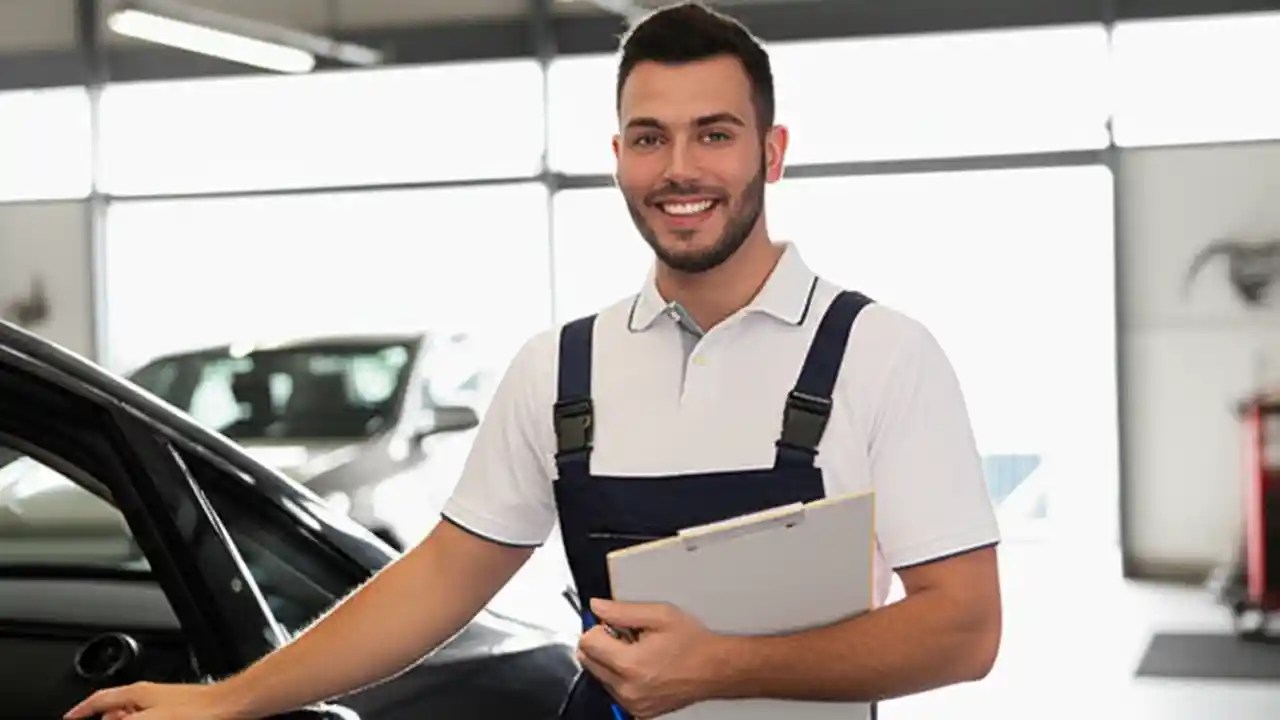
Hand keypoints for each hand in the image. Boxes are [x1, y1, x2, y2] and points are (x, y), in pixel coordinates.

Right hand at [63, 681, 234, 719]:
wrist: (229, 707)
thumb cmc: (196, 710)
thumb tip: (104, 719)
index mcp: (137, 693)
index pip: (99, 700)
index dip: (80, 710)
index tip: (70, 718)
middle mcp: (148, 695)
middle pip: (114, 709)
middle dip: (106, 719)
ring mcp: (162, 703)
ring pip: (133, 715)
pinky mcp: (175, 711)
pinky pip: (149, 717)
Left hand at [578, 598, 729, 718]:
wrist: (715, 669)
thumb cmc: (693, 643)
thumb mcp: (659, 615)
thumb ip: (622, 611)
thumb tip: (597, 607)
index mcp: (630, 664)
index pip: (587, 643)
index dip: (597, 628)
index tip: (611, 625)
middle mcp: (628, 688)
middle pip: (588, 661)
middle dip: (600, 645)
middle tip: (626, 637)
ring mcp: (632, 703)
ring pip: (599, 677)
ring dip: (610, 662)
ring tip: (638, 652)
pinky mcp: (638, 711)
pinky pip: (614, 691)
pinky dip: (620, 678)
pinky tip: (642, 667)